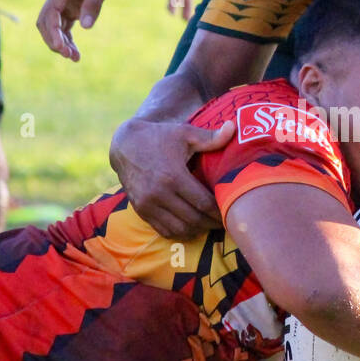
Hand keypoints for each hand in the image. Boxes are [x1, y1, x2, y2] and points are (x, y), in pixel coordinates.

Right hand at [36, 0, 134, 60]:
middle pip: (46, 20)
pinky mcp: (75, 5)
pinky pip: (66, 25)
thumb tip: (85, 26)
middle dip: (54, 39)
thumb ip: (94, 3)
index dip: (53, 31)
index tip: (62, 48)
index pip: (50, 11)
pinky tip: (75, 52)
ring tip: (75, 58)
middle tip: (70, 56)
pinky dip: (68, 38)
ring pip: (56, 25)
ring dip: (61, 42)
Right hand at [109, 118, 233, 237]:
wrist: (125, 145)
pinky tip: (192, 226)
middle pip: (194, 219)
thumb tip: (234, 127)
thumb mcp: (184, 133)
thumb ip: (210, 137)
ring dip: (198, 230)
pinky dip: (180, 232)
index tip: (232, 212)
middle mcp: (159, 194)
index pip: (203, 203)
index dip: (220, 211)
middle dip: (212, 223)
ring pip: (179, 229)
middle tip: (226, 221)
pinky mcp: (141, 211)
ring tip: (210, 224)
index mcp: (173, 176)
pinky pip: (164, 231)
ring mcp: (148, 205)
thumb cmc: (159, 137)